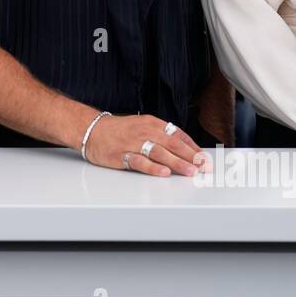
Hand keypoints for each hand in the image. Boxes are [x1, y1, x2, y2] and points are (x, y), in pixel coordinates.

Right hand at [84, 113, 211, 176]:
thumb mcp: (142, 126)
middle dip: (191, 156)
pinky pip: (140, 162)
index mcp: (152, 123)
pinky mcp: (121, 155)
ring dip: (177, 163)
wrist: (92, 130)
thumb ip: (161, 136)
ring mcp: (133, 143)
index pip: (178, 135)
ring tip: (190, 171)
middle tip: (204, 166)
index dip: (193, 147)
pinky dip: (153, 167)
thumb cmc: (119, 131)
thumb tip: (183, 150)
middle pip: (172, 144)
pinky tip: (164, 173)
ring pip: (160, 153)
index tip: (204, 158)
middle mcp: (145, 131)